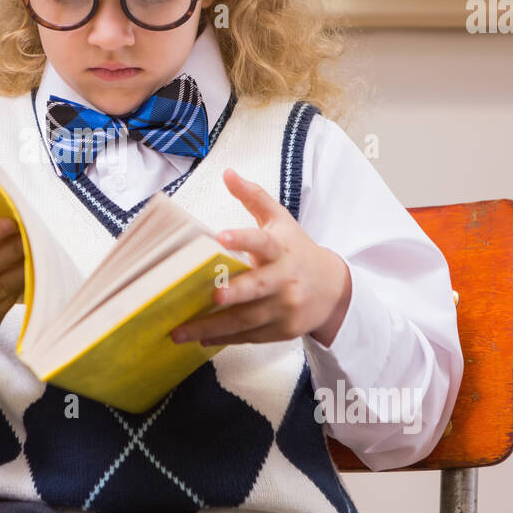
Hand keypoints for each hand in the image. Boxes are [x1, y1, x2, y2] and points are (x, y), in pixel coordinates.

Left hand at [169, 168, 351, 347]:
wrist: (332, 289)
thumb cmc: (296, 251)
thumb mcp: (280, 221)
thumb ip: (254, 198)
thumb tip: (228, 173)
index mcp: (281, 249)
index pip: (262, 241)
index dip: (242, 238)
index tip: (220, 236)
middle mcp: (285, 279)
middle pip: (258, 287)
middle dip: (236, 292)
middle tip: (213, 295)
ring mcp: (285, 307)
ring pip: (248, 319)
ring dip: (213, 326)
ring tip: (180, 331)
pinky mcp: (283, 330)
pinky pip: (250, 336)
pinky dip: (225, 338)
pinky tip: (201, 338)